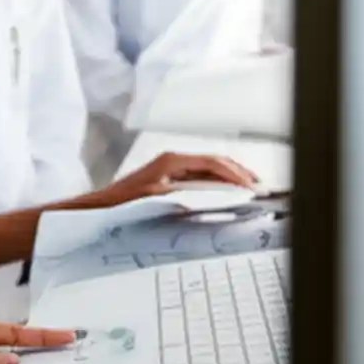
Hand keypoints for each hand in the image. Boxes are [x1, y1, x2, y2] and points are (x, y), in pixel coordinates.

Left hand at [84, 152, 259, 208]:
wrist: (104, 204)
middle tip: (258, 185)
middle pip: (214, 161)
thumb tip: (214, 187)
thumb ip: (187, 190)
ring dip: (230, 175)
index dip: (234, 174)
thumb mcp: (158, 196)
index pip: (212, 163)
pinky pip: (201, 174)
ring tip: (250, 185)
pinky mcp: (172, 174)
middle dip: (238, 171)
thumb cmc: (125, 200)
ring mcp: (174, 165)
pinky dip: (218, 180)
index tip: (250, 186)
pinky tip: (228, 188)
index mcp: (173, 161)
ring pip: (209, 167)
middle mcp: (175, 159)